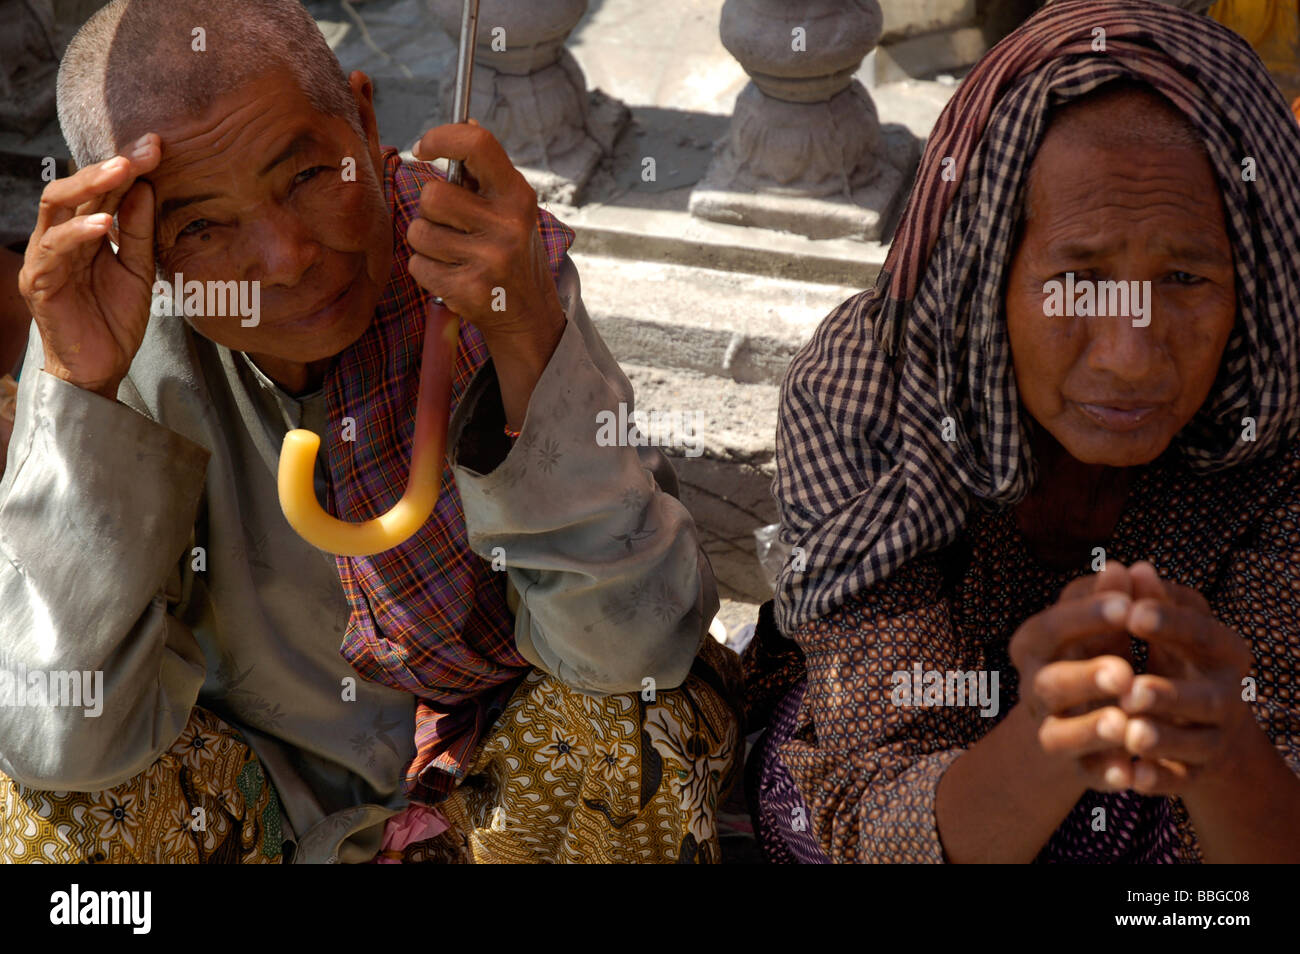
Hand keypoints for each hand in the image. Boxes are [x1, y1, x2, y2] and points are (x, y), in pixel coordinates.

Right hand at [19, 134, 159, 399]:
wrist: (102, 368)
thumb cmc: (116, 319)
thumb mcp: (138, 270)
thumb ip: (139, 232)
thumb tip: (146, 186)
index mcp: (82, 233)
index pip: (101, 191)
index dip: (126, 167)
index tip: (157, 146)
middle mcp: (59, 238)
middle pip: (74, 188)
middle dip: (108, 166)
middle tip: (143, 151)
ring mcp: (46, 258)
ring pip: (56, 207)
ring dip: (91, 186)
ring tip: (123, 171)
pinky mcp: (40, 283)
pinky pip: (54, 250)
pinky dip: (78, 233)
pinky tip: (103, 224)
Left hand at [407, 121, 564, 360]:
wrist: (528, 314)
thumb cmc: (511, 251)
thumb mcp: (511, 207)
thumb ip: (485, 171)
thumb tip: (466, 120)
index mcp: (517, 195)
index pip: (477, 144)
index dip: (441, 137)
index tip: (423, 147)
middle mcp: (507, 225)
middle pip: (432, 195)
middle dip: (431, 211)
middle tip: (452, 226)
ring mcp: (490, 260)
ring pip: (419, 232)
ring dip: (427, 243)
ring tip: (455, 254)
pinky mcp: (469, 290)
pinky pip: (418, 265)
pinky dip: (427, 271)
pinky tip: (453, 276)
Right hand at [1010, 561, 1138, 789]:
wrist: (1069, 721)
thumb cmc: (1090, 657)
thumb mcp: (1099, 628)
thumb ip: (1113, 602)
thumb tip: (1127, 566)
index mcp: (1034, 646)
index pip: (1051, 627)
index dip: (1086, 617)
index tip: (1127, 606)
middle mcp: (1033, 689)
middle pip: (1049, 683)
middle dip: (1085, 677)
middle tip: (1124, 672)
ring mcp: (1049, 730)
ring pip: (1059, 734)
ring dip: (1091, 729)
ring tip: (1124, 724)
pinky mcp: (1073, 768)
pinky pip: (1086, 774)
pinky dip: (1106, 774)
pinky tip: (1131, 773)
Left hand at [1109, 561, 1256, 796]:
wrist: (1194, 718)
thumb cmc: (1172, 655)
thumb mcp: (1160, 626)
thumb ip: (1144, 601)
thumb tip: (1126, 566)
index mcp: (1226, 651)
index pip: (1203, 634)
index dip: (1170, 624)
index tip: (1132, 612)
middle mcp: (1230, 697)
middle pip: (1206, 698)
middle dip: (1169, 693)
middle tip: (1131, 690)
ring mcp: (1217, 738)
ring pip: (1195, 744)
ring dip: (1163, 740)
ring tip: (1129, 734)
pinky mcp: (1197, 773)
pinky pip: (1180, 780)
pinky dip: (1157, 779)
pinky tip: (1131, 776)